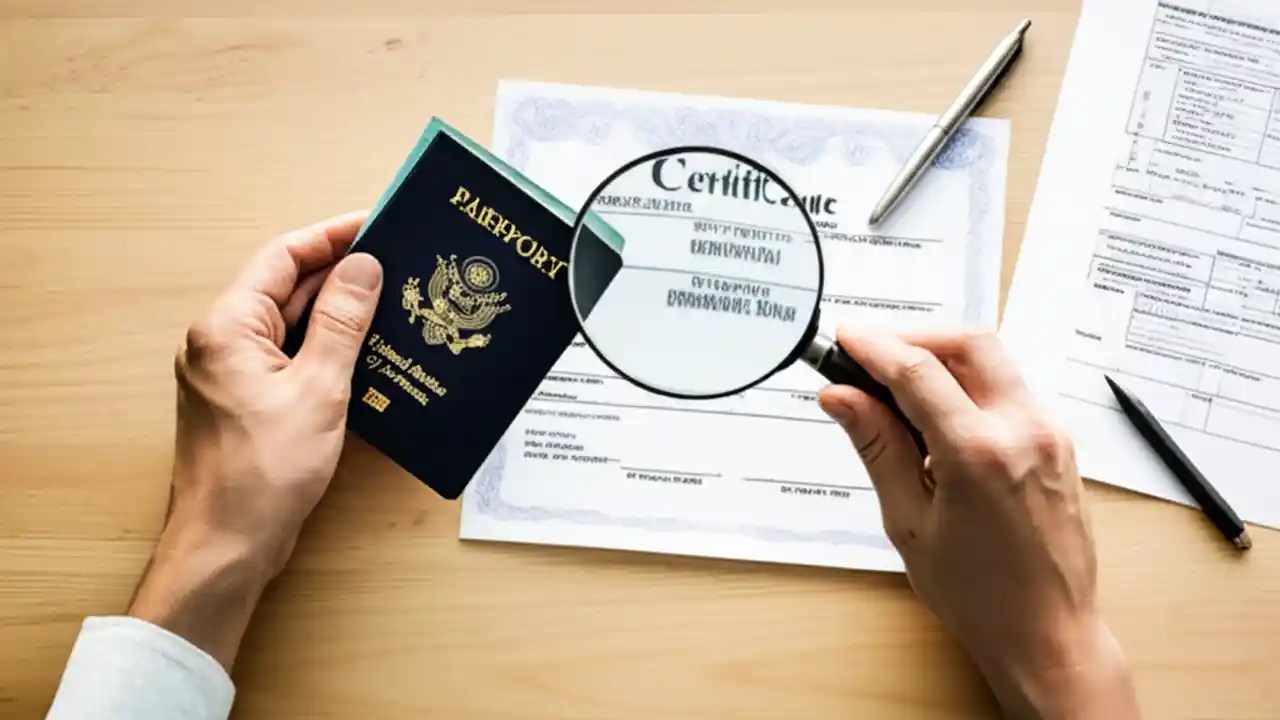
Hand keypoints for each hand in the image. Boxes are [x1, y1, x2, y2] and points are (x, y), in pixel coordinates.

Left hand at [129, 212, 382, 668]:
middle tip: (398, 262)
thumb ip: (341, 323)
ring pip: (291, 324)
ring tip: (394, 303)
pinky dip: (327, 349)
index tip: (378, 223)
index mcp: (227, 327)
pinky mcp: (247, 401)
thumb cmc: (261, 476)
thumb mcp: (318, 390)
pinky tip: (368, 353)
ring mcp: (232, 372)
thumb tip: (364, 268)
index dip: (333, 236)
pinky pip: (290, 357)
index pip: (284, 256)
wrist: (226, 547)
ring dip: (339, 314)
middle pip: (286, 286)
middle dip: (342, 274)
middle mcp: (221, 342)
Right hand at [818, 328, 1139, 719]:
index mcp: (980, 454)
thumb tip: (842, 397)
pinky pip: (1009, 388)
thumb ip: (877, 446)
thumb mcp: (908, 522)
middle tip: (870, 356)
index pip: (917, 370)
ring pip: (992, 360)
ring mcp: (1050, 432)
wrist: (1048, 634)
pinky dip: (968, 384)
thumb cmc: (978, 595)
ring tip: (897, 390)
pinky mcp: (1059, 441)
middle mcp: (1024, 430)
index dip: (873, 347)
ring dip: (942, 358)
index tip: (844, 339)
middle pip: (967, 341)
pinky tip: (937, 416)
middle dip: (914, 336)